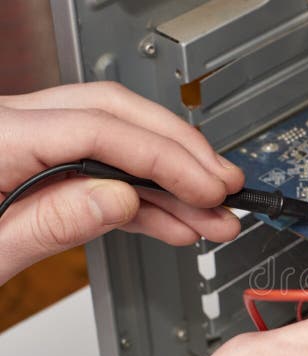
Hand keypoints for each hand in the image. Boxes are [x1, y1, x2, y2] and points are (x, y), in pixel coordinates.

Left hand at [0, 82, 243, 282]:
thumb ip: (48, 225)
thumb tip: (119, 199)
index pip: (98, 130)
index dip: (164, 158)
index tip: (207, 189)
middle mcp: (7, 128)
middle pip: (115, 116)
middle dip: (180, 153)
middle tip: (225, 188)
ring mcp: (21, 144)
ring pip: (116, 143)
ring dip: (169, 182)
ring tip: (211, 219)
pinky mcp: (32, 169)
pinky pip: (98, 172)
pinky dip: (140, 199)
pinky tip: (173, 223)